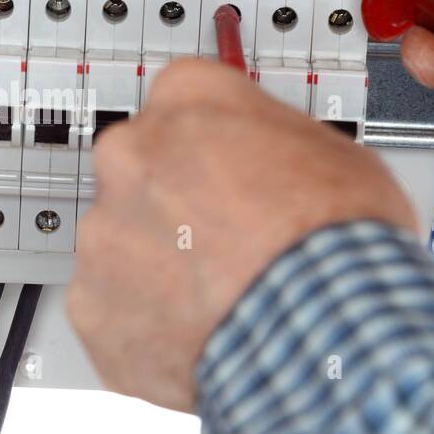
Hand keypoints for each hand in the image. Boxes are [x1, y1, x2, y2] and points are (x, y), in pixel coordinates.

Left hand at [67, 59, 416, 411]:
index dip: (219, 150)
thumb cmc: (337, 241)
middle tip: (233, 243)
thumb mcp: (342, 156)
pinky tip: (205, 337)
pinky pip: (116, 313)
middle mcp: (131, 153)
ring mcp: (104, 232)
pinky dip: (151, 328)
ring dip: (165, 270)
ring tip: (227, 301)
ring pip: (125, 247)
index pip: (186, 104)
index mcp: (190, 97)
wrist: (324, 325)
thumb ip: (284, 151)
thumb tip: (290, 170)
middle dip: (180, 208)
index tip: (234, 175)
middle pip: (144, 173)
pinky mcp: (92, 305)